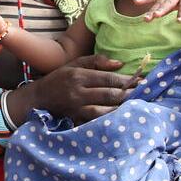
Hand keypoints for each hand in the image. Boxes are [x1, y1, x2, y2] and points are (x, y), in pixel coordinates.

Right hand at [14, 55, 141, 123]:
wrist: (37, 99)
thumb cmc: (58, 79)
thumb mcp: (74, 64)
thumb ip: (96, 61)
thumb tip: (119, 63)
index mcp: (78, 75)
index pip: (108, 78)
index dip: (126, 80)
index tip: (141, 80)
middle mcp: (78, 91)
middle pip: (109, 93)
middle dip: (128, 93)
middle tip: (143, 92)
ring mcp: (76, 107)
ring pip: (104, 109)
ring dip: (121, 107)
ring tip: (136, 104)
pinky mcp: (75, 118)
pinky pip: (96, 119)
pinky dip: (110, 117)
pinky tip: (121, 115)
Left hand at [134, 0, 180, 21]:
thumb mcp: (171, 0)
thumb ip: (163, 8)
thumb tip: (152, 15)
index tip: (135, 1)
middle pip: (160, 3)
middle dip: (152, 10)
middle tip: (145, 18)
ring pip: (169, 3)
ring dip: (163, 9)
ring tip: (156, 16)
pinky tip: (179, 21)